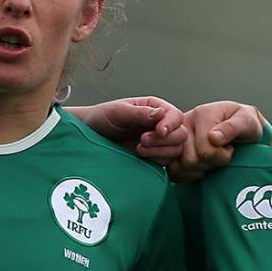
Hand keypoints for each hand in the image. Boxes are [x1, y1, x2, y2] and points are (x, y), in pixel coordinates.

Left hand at [69, 96, 186, 158]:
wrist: (89, 136)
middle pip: (181, 135)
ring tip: (138, 149)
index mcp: (156, 108)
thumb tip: (160, 113)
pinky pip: (168, 162)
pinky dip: (157, 161)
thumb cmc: (101, 118)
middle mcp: (162, 124)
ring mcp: (160, 142)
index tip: (158, 131)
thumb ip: (140, 113)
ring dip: (159, 152)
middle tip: (142, 141)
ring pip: (177, 150)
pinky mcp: (156, 156)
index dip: (171, 125)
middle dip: (163, 141)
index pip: (176, 116)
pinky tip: (141, 156)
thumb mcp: (118, 112)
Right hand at [168, 101, 266, 181]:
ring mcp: (175, 137)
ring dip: (201, 168)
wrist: (241, 128)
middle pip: (190, 160)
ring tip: (212, 158)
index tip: (230, 147)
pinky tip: (202, 166)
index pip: (205, 150)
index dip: (222, 156)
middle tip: (221, 154)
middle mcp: (184, 124)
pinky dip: (190, 174)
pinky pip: (174, 171)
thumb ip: (233, 128)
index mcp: (202, 114)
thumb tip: (214, 137)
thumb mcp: (248, 122)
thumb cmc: (246, 124)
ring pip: (181, 167)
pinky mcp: (172, 150)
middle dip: (211, 163)